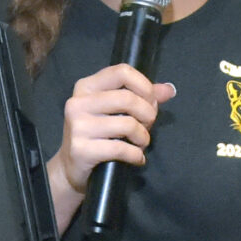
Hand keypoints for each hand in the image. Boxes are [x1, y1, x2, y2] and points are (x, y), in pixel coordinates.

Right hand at [47, 64, 176, 212]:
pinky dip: (136, 155)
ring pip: (127, 124)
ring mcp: (78, 126)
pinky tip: (137, 158)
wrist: (71, 168)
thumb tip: (169, 90)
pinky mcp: (81, 149)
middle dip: (147, 114)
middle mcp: (78, 103)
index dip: (144, 85)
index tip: (151, 101)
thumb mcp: (114, 111)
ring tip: (141, 143)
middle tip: (148, 126)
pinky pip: (121, 149)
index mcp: (85, 87)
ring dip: (143, 137)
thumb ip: (141, 97)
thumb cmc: (96, 135)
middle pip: (128, 98)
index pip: (122, 72)